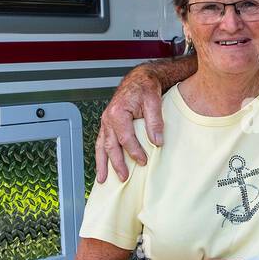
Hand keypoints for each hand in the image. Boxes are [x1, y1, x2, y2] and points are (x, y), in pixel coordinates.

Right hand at [95, 68, 165, 182]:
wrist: (139, 79)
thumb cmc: (145, 88)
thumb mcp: (154, 101)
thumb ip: (154, 122)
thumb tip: (157, 142)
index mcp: (117, 112)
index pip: (125, 138)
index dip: (134, 152)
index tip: (144, 162)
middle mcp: (108, 118)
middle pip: (110, 145)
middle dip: (116, 163)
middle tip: (124, 178)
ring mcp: (106, 122)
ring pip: (101, 146)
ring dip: (102, 164)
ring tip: (103, 180)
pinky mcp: (107, 125)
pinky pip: (101, 142)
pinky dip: (101, 156)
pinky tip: (103, 167)